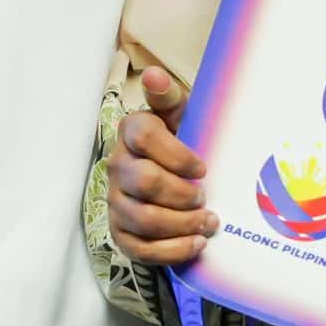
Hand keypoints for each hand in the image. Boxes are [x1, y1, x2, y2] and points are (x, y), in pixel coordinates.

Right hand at [107, 65, 217, 266]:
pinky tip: (195, 244)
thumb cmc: (179, 140)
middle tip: (206, 198)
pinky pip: (141, 248)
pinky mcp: (120, 232)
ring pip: (144, 219)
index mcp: (131, 131)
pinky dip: (172, 250)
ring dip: (182, 224)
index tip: (203, 168)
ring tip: (209, 223)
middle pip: (145, 182)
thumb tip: (154, 74)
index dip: (177, 156)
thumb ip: (168, 97)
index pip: (144, 138)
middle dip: (182, 194)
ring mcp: (116, 201)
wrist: (170, 174)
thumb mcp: (178, 115)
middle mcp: (117, 165)